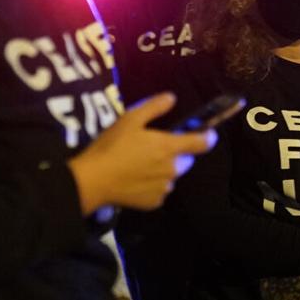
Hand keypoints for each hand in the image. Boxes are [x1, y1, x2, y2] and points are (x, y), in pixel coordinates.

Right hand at [68, 92, 215, 214]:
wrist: (92, 181)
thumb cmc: (111, 146)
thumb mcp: (130, 120)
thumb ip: (153, 107)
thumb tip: (172, 98)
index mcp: (169, 148)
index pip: (200, 143)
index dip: (207, 138)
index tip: (207, 135)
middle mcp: (172, 169)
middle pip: (184, 160)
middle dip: (175, 154)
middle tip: (152, 149)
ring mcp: (164, 188)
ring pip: (171, 177)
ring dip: (163, 171)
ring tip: (139, 166)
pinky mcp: (153, 202)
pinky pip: (159, 191)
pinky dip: (152, 186)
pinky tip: (134, 180)